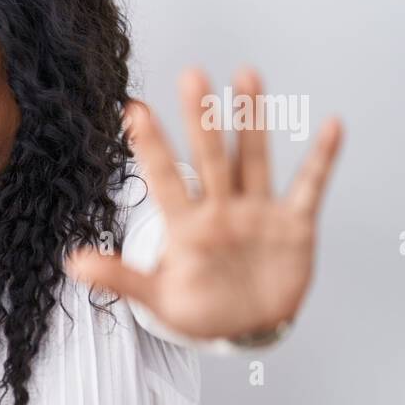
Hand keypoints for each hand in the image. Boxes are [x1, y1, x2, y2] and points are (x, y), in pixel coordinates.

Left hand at [64, 67, 343, 340]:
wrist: (246, 328)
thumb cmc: (200, 309)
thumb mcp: (158, 298)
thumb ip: (120, 279)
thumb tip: (72, 264)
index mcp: (186, 227)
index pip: (164, 180)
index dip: (151, 148)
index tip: (134, 112)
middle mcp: (221, 210)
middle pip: (210, 158)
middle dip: (202, 120)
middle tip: (191, 76)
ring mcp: (257, 214)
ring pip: (253, 159)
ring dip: (252, 121)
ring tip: (246, 75)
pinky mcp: (293, 226)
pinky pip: (310, 187)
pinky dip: (322, 160)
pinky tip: (331, 126)